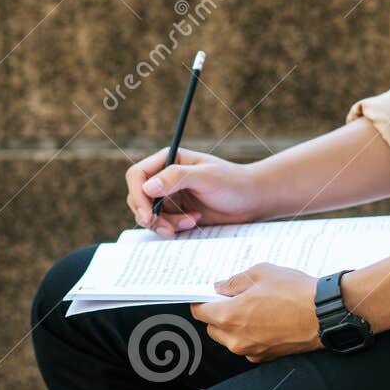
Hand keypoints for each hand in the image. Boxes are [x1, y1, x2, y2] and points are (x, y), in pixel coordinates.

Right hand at [125, 147, 262, 237]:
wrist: (252, 200)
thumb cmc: (232, 182)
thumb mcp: (205, 176)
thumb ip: (176, 178)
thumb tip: (147, 187)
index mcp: (168, 160)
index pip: (137, 175)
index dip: (137, 195)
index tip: (148, 214)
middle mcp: (165, 178)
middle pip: (138, 198)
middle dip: (150, 215)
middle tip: (168, 228)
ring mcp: (170, 197)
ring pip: (149, 215)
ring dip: (165, 224)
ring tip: (191, 221)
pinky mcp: (177, 214)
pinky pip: (163, 225)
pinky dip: (174, 228)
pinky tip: (195, 222)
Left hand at [191, 263, 321, 360]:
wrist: (325, 314)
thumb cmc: (295, 292)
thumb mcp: (261, 273)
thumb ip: (234, 281)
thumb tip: (220, 287)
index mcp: (229, 316)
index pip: (200, 312)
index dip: (201, 300)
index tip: (207, 294)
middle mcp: (236, 339)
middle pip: (212, 328)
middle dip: (218, 313)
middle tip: (235, 298)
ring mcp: (251, 351)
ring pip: (230, 339)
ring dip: (234, 325)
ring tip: (255, 308)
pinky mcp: (266, 357)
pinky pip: (248, 346)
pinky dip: (251, 335)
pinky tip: (267, 320)